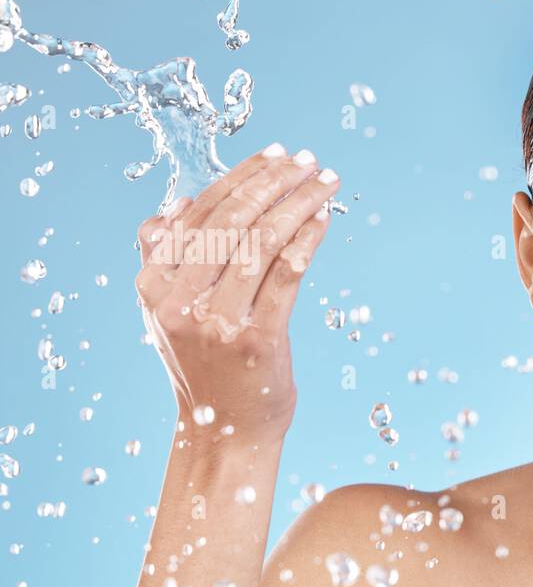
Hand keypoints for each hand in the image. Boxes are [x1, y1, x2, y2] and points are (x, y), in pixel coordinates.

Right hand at [133, 144, 338, 440]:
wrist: (223, 432)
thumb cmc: (205, 365)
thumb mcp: (167, 313)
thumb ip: (165, 260)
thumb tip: (177, 203)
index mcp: (152, 286)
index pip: (199, 213)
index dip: (241, 177)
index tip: (276, 155)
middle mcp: (178, 301)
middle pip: (231, 221)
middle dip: (274, 182)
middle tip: (309, 160)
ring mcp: (216, 323)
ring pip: (261, 242)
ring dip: (299, 203)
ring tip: (326, 181)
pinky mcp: (257, 341)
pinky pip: (287, 274)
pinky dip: (308, 239)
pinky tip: (325, 218)